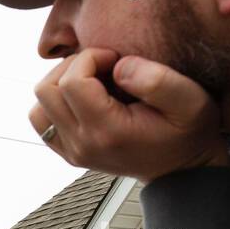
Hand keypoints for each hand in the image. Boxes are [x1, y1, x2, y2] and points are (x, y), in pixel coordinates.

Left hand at [29, 48, 229, 183]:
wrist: (182, 171)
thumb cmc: (188, 133)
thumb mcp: (191, 101)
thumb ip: (157, 79)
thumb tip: (118, 66)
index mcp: (107, 131)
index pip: (71, 81)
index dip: (91, 57)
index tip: (116, 58)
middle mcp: (81, 145)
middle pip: (46, 91)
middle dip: (72, 67)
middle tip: (104, 67)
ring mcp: (72, 152)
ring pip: (38, 107)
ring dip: (60, 85)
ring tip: (92, 81)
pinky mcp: (69, 153)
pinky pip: (43, 122)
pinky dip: (57, 104)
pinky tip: (86, 98)